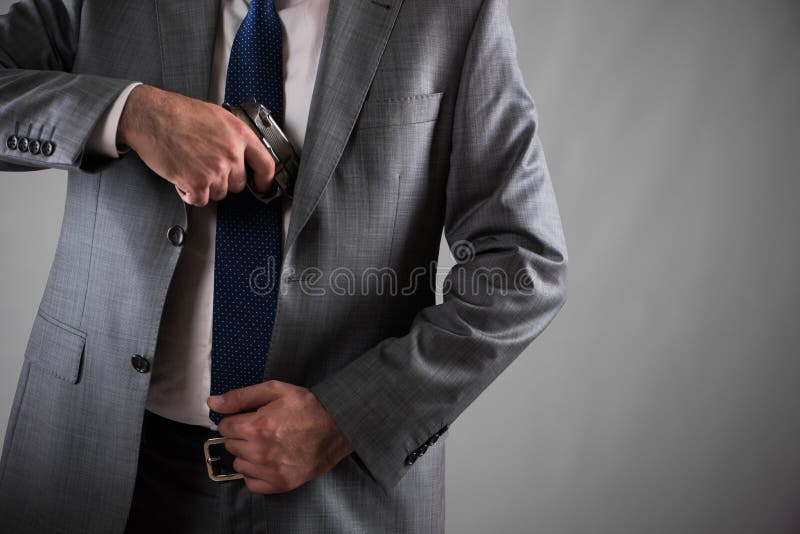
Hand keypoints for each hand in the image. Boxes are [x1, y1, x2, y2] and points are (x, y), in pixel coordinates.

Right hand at [117, 84, 274, 206]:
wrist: (150, 116)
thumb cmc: (177, 113)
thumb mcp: (217, 116)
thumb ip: (233, 136)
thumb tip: (242, 152)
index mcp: (239, 134)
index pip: (266, 165)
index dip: (265, 180)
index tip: (262, 186)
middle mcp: (231, 153)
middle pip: (239, 184)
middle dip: (224, 179)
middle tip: (206, 166)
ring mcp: (216, 169)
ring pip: (219, 193)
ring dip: (205, 186)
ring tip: (191, 165)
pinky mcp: (197, 183)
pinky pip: (200, 200)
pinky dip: (190, 193)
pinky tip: (182, 176)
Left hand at [207, 380, 353, 493]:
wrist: (339, 426)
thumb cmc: (309, 406)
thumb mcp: (276, 390)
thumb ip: (242, 396)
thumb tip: (213, 402)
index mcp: (257, 426)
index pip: (225, 427)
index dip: (237, 419)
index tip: (251, 417)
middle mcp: (260, 451)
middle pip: (231, 445)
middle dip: (242, 435)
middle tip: (263, 429)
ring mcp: (270, 470)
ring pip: (240, 464)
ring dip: (249, 454)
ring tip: (269, 443)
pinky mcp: (280, 483)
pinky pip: (251, 483)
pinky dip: (256, 473)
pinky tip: (269, 460)